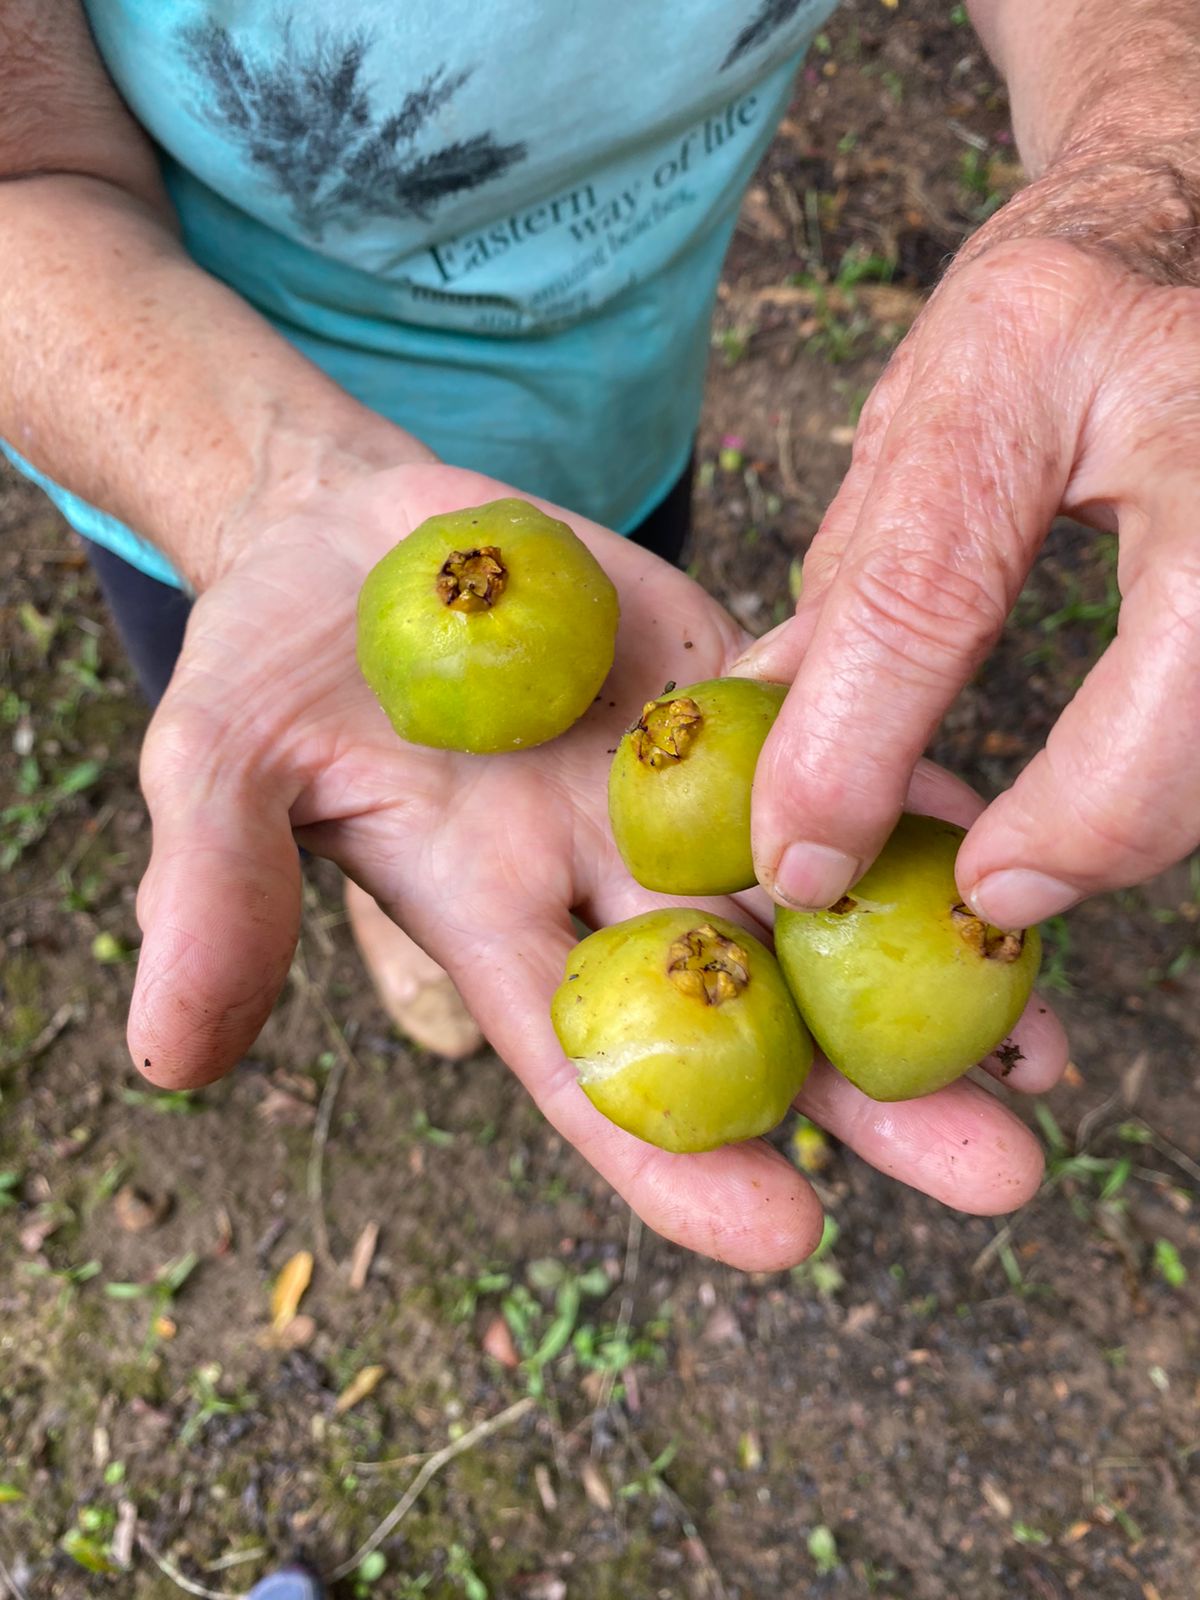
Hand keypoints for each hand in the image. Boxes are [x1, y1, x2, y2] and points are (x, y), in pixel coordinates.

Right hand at [129, 461, 1062, 1268]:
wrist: (351, 532)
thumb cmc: (273, 663)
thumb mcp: (218, 767)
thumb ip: (215, 894)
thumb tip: (168, 1057)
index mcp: (501, 930)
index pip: (597, 1072)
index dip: (679, 1160)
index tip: (785, 1236)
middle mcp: (611, 885)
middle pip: (753, 1015)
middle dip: (872, 1102)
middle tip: (1006, 1174)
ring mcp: (679, 790)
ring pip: (818, 894)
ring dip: (930, 966)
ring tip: (1051, 1042)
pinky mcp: (724, 687)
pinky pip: (831, 742)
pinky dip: (912, 789)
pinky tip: (1000, 840)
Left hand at [734, 152, 1199, 930]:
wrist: (1175, 241)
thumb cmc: (1037, 343)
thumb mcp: (917, 430)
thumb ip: (854, 596)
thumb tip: (779, 766)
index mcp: (1028, 351)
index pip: (933, 582)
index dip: (860, 746)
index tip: (807, 861)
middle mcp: (1193, 388)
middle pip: (1190, 648)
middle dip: (1096, 815)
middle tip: (991, 892)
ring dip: (1145, 811)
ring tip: (1041, 851)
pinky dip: (1180, 771)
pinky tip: (1114, 796)